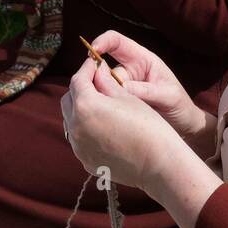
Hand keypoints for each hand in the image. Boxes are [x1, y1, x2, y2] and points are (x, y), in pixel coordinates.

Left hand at [61, 56, 187, 195]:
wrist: (158, 163)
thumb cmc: (147, 126)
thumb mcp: (126, 97)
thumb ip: (106, 82)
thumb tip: (97, 70)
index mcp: (86, 106)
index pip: (77, 80)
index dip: (86, 69)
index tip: (94, 63)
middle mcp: (76, 127)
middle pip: (68, 100)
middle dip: (80, 89)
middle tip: (96, 83)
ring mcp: (79, 147)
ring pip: (71, 121)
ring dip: (80, 110)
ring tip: (100, 106)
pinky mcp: (85, 161)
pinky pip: (79, 139)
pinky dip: (86, 129)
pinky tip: (103, 128)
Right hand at [87, 31, 208, 143]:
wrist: (184, 125)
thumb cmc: (180, 105)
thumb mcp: (168, 96)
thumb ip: (146, 91)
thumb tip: (120, 87)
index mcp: (143, 59)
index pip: (117, 42)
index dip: (103, 41)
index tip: (93, 50)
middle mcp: (130, 70)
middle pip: (104, 67)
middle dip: (100, 78)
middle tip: (108, 94)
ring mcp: (123, 87)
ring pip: (104, 87)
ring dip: (106, 96)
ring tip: (123, 111)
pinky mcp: (120, 102)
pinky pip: (107, 101)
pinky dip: (108, 107)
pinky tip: (117, 117)